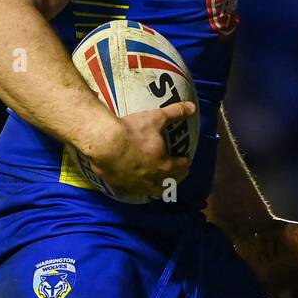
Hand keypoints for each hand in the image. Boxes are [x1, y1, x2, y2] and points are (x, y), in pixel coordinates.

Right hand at [77, 100, 196, 199]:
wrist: (104, 144)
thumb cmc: (132, 131)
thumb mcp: (156, 118)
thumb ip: (175, 113)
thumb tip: (192, 107)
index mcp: (164, 164)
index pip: (180, 166)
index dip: (185, 163)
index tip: (188, 161)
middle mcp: (152, 178)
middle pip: (169, 181)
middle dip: (177, 177)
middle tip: (181, 174)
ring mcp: (136, 184)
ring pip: (154, 190)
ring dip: (162, 187)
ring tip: (164, 186)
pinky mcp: (122, 185)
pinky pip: (136, 190)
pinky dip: (142, 189)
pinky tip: (140, 186)